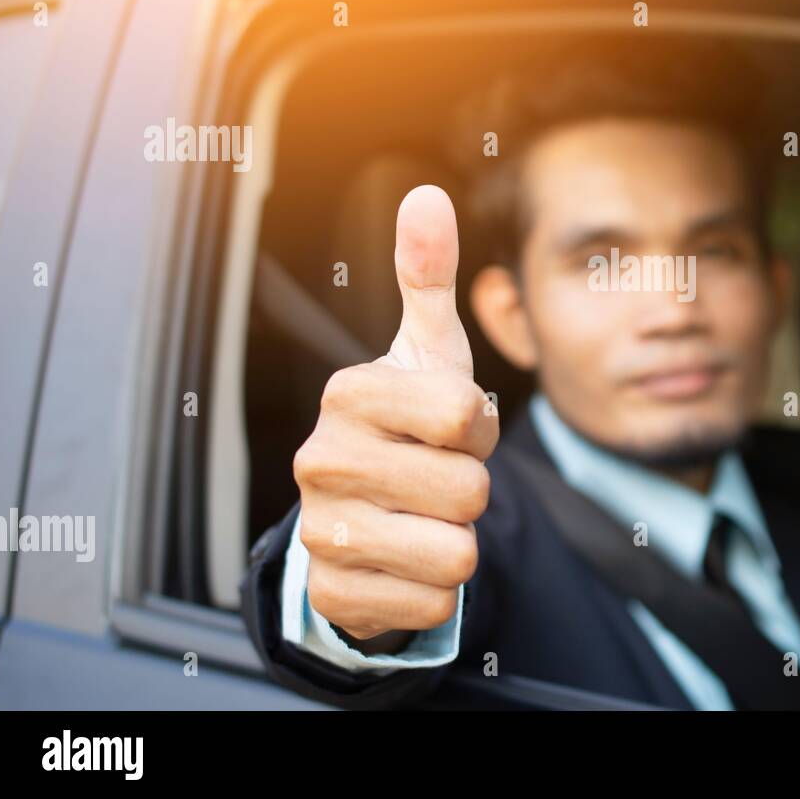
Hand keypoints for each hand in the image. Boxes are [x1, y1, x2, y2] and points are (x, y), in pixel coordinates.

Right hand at [293, 185, 496, 647]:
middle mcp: (321, 460)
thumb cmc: (406, 427)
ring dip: (459, 540)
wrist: (358, 518)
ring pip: (457, 552)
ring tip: (422, 518)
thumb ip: (428, 278)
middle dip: (472, 490)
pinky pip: (436, 603)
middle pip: (470, 491)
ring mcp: (320, 531)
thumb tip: (427, 195)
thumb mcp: (425, 355)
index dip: (479, 429)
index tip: (450, 429)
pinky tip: (405, 561)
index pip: (466, 416)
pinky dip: (438, 588)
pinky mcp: (334, 594)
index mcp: (350, 394)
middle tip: (437, 478)